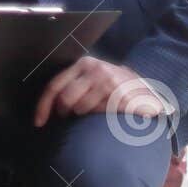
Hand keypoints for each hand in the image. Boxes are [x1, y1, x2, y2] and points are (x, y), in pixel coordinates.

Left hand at [34, 56, 167, 126]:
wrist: (149, 92)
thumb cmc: (115, 87)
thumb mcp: (94, 78)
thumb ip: (74, 85)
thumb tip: (50, 104)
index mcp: (83, 64)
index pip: (55, 85)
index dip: (43, 105)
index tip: (38, 122)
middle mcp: (95, 69)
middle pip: (65, 97)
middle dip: (63, 112)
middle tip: (68, 118)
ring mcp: (109, 82)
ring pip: (81, 107)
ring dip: (84, 115)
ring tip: (95, 111)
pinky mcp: (121, 96)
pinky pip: (100, 113)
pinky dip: (100, 117)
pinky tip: (110, 113)